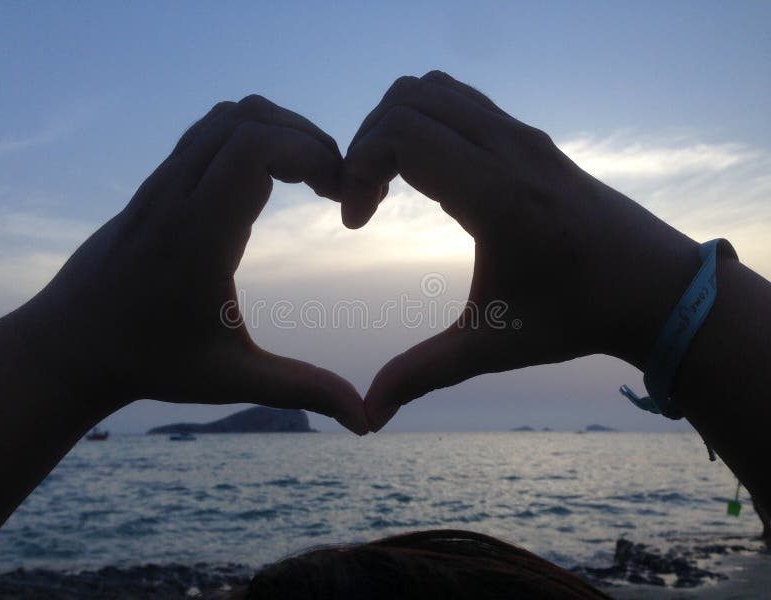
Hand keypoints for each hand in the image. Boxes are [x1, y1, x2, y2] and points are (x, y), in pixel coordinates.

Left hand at [17, 96, 368, 434]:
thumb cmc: (149, 363)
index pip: (256, 147)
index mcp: (198, 236)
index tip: (341, 196)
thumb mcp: (231, 379)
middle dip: (307, 138)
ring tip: (310, 176)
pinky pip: (208, 133)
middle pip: (248, 118)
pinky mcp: (155, 184)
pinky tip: (270, 182)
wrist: (68, 347)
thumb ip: (303, 390)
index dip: (313, 153)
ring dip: (279, 131)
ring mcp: (161, 184)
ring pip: (226, 116)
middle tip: (335, 184)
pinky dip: (252, 137)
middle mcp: (176, 197)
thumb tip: (366, 421)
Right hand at [341, 71, 698, 430]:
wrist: (655, 288)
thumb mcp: (489, 348)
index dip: (356, 167)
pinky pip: (462, 101)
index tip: (356, 221)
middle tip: (364, 200)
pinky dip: (426, 122)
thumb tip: (367, 416)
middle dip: (365, 143)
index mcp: (497, 197)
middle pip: (407, 99)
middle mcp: (511, 151)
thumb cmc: (576, 317)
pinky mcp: (531, 137)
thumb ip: (421, 374)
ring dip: (395, 127)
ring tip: (387, 183)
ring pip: (433, 89)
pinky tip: (429, 177)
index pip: (400, 133)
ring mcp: (524, 136)